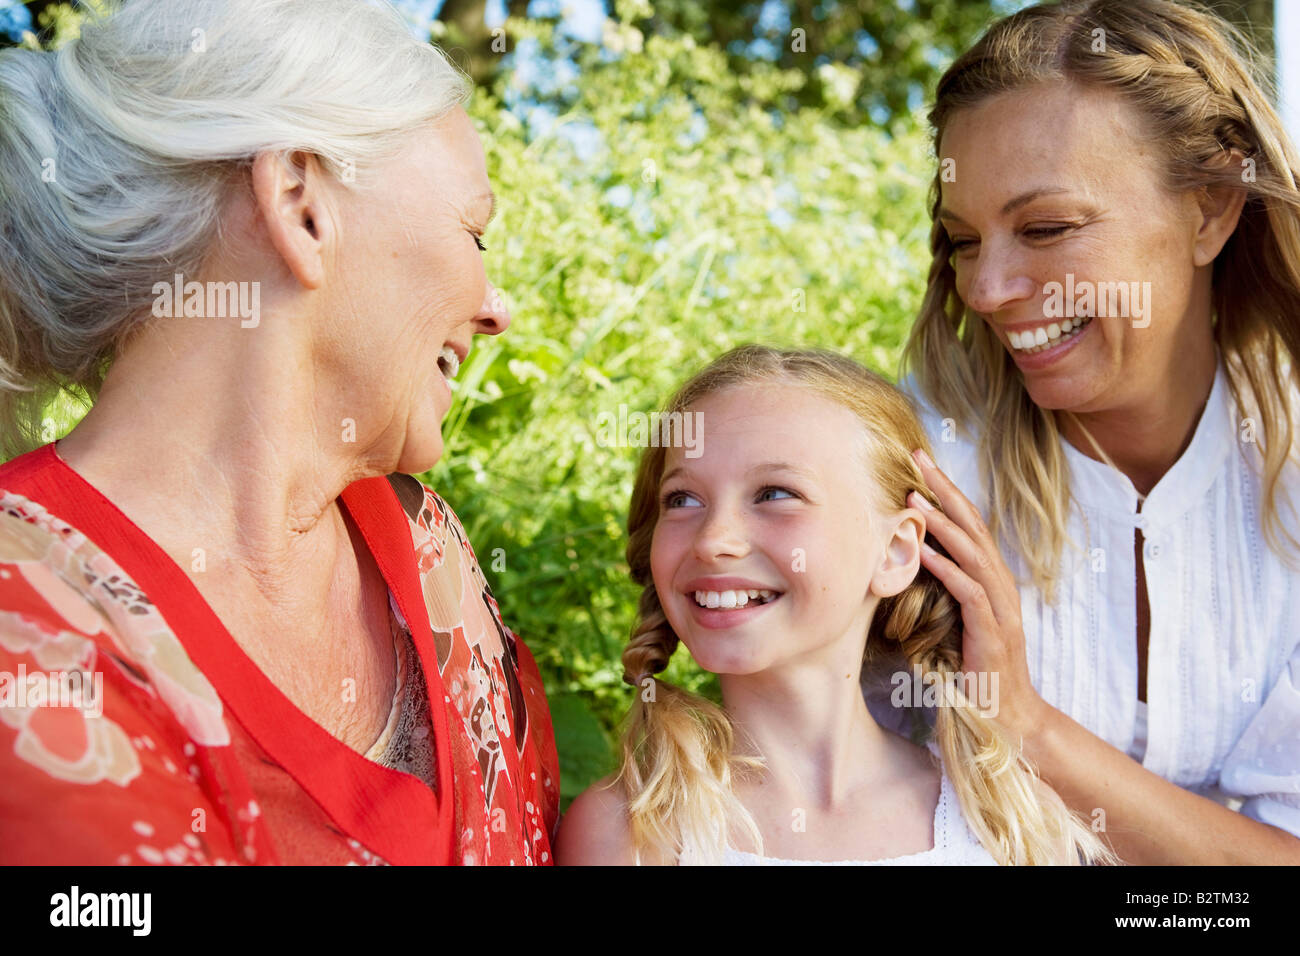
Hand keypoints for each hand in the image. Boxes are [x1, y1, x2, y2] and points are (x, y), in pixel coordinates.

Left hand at [907, 448, 1046, 743]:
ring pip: (972, 554)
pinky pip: (970, 593)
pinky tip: (925, 554)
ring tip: (913, 498)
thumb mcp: (955, 620)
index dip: (947, 492)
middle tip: (917, 457)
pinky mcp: (992, 632)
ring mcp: (1000, 608)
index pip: (970, 524)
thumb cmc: (976, 669)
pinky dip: (947, 570)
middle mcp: (1000, 586)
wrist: (1008, 716)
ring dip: (942, 524)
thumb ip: (942, 590)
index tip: (919, 464)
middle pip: (974, 525)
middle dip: (945, 489)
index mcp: (991, 579)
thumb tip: (907, 562)